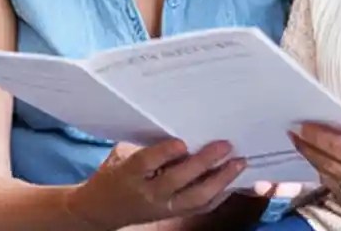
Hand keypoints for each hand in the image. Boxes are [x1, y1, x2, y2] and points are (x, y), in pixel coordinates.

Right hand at [65, 139, 246, 229]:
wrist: (102, 210)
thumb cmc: (114, 174)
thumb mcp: (121, 154)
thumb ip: (147, 144)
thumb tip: (179, 126)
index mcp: (129, 173)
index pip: (146, 162)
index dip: (165, 152)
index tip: (182, 141)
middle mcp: (148, 193)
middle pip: (177, 180)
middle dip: (204, 163)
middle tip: (225, 145)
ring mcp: (163, 208)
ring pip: (195, 198)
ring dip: (220, 180)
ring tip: (238, 163)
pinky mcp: (173, 215)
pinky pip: (201, 207)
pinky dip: (219, 194)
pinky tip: (232, 180)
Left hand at [289, 123, 340, 225]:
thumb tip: (338, 133)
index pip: (336, 146)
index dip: (314, 136)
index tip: (301, 127)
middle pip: (329, 165)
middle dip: (309, 150)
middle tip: (297, 137)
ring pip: (333, 184)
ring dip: (320, 168)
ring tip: (310, 153)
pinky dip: (336, 186)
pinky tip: (331, 174)